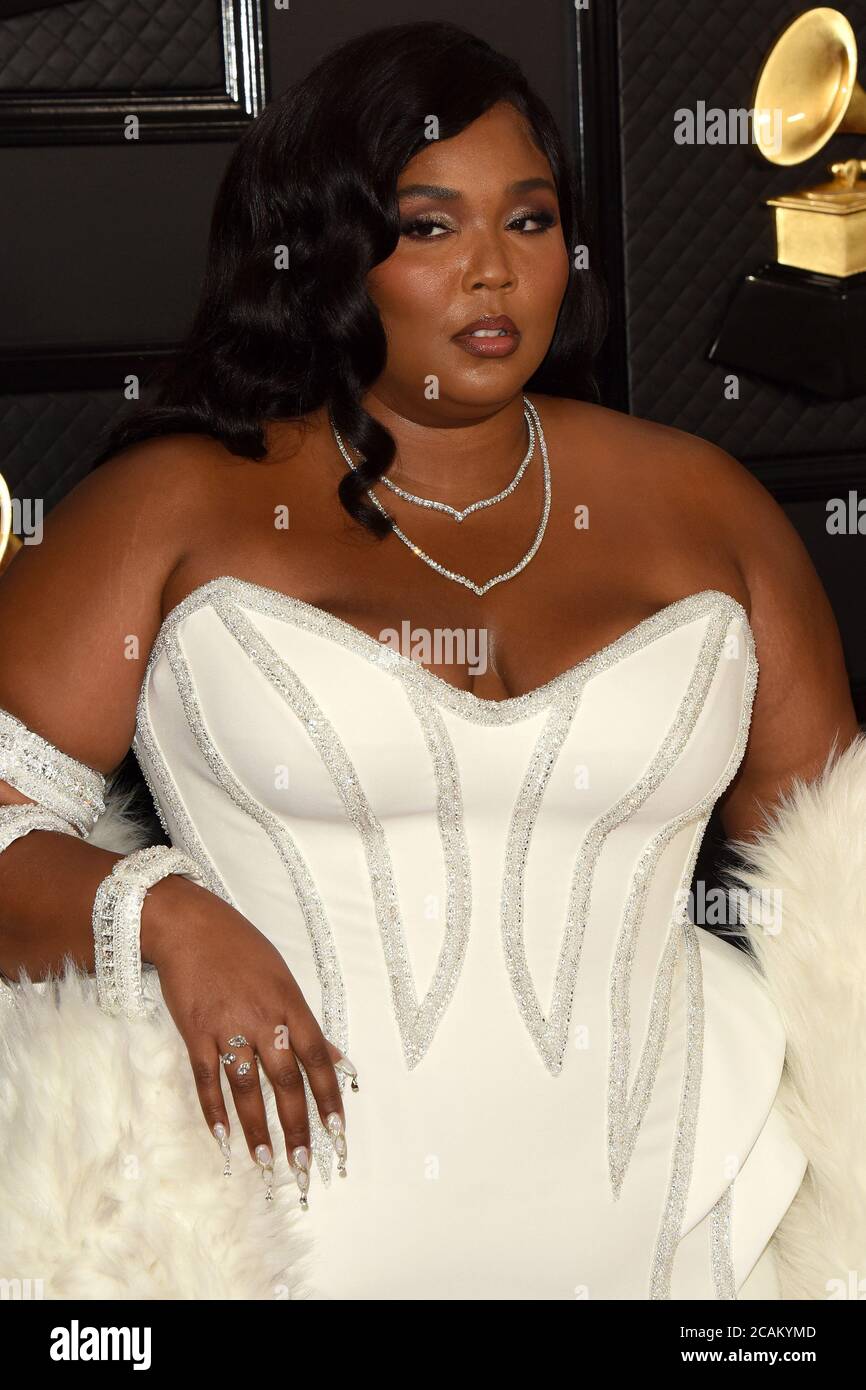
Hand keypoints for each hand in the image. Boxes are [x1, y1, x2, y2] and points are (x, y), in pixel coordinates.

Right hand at [141, 873, 348, 1198]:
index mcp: (290, 1004)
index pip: (318, 1059)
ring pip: (247, 1089)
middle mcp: (263, 1019)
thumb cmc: (240, 948)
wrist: (188, 925)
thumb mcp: (283, 977)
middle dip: (297, 1126)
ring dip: (258, 1130)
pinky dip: (215, 1111)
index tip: (338, 1131)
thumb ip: (305, 1022)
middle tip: (302, 1164)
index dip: (329, 1097)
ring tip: (267, 1164)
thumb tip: (338, 1061)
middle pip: (286, 1082)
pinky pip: (207, 1080)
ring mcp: (227, 1028)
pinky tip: (224, 1138)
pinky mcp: (195, 1034)